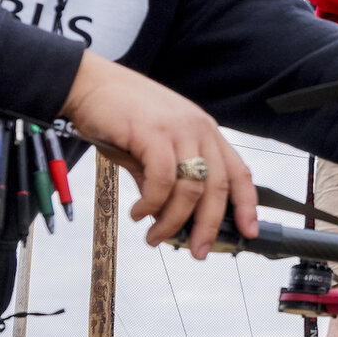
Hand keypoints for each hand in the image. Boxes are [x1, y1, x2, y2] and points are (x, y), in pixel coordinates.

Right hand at [60, 52, 258, 259]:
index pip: (239, 172)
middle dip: (209, 227)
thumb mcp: (151, 149)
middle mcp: (199, 129)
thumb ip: (165, 180)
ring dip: (172, 221)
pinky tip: (138, 213)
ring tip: (154, 237)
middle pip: (219, 188)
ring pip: (191, 189)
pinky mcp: (154, 133)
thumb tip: (169, 217)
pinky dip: (151, 204)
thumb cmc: (119, 116)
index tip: (249, 232)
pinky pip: (162, 181)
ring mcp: (179, 129)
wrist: (88, 84)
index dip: (247, 205)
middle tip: (196, 252)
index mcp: (205, 132)